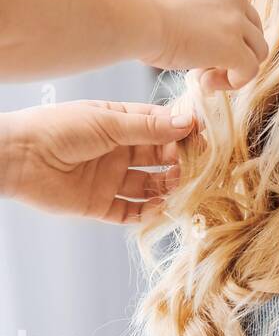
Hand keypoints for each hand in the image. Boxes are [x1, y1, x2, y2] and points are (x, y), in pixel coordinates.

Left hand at [0, 100, 193, 222]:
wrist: (15, 157)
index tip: (203, 137)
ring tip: (184, 187)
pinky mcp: (99, 204)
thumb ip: (150, 128)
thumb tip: (189, 124)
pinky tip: (161, 208)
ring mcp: (110, 178)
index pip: (161, 128)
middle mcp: (119, 151)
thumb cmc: (56, 128)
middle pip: (161, 158)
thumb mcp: (108, 122)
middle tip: (200, 166)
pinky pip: (131, 211)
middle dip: (181, 162)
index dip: (182, 132)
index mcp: (120, 124)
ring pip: (150, 186)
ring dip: (169, 187)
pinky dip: (148, 212)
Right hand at [135, 0, 268, 91]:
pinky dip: (233, 83)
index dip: (225, 33)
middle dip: (232, 51)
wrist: (131, 15)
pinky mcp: (235, 48)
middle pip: (253, 31)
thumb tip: (209, 37)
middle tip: (200, 63)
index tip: (199, 42)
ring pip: (257, 52)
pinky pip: (250, 72)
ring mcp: (238, 21)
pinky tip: (206, 82)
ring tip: (203, 74)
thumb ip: (200, 10)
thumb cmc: (140, 10)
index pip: (241, 10)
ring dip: (233, 68)